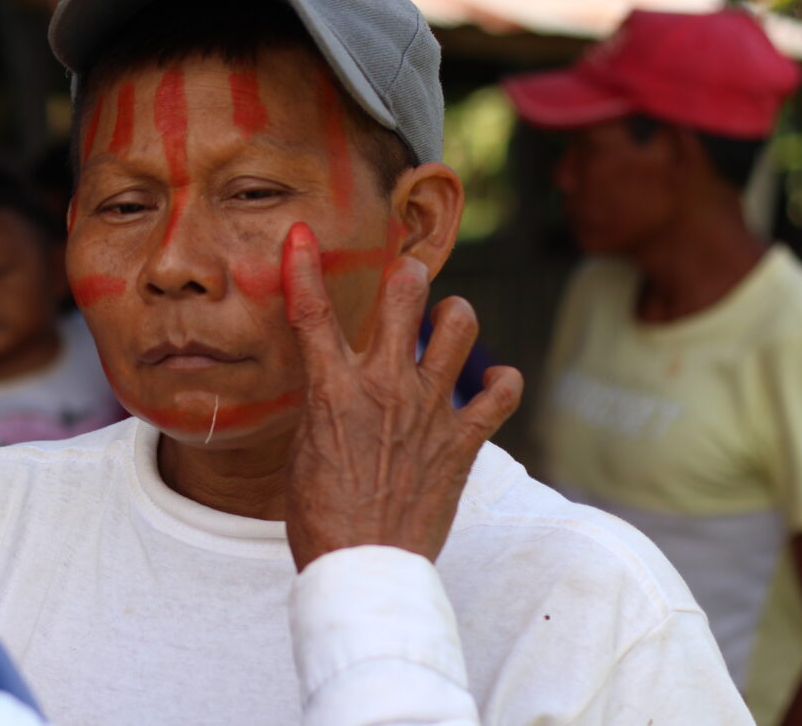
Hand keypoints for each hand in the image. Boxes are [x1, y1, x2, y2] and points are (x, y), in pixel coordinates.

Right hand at [280, 222, 521, 568]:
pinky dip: (500, 384)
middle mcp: (384, 387)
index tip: (300, 235)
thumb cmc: (320, 518)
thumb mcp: (304, 452)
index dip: (304, 267)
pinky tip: (491, 385)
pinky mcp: (463, 441)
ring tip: (448, 321)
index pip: (312, 312)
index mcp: (332, 390)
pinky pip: (500, 394)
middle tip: (405, 276)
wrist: (364, 567)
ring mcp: (429, 409)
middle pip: (403, 296)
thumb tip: (333, 391)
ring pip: (459, 327)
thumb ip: (323, 409)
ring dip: (454, 316)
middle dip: (405, 274)